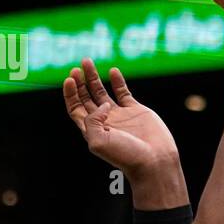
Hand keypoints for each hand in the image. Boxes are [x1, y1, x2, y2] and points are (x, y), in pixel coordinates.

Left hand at [63, 58, 179, 177]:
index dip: (70, 93)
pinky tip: (112, 70)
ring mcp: (120, 115)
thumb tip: (103, 105)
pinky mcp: (136, 111)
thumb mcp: (99, 141)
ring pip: (101, 92)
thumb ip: (93, 120)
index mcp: (92, 130)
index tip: (70, 79)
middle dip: (80, 82)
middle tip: (77, 68)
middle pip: (86, 98)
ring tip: (87, 62)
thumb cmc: (126, 156)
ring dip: (93, 77)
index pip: (75, 108)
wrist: (154, 160)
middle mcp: (104, 121)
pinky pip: (123, 92)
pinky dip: (118, 81)